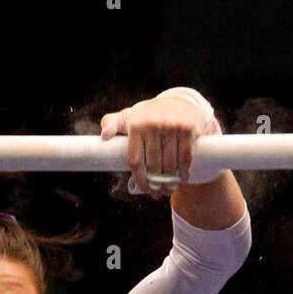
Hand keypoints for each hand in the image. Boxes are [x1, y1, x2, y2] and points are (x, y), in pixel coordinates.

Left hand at [100, 89, 218, 196]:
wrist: (178, 100)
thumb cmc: (148, 116)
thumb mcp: (127, 117)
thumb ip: (111, 124)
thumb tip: (104, 136)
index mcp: (136, 126)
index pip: (135, 161)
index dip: (141, 180)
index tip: (146, 189)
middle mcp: (153, 125)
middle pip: (154, 165)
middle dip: (157, 183)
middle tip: (159, 193)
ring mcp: (172, 126)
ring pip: (170, 163)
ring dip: (171, 181)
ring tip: (169, 189)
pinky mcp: (188, 128)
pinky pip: (186, 155)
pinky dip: (184, 170)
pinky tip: (183, 178)